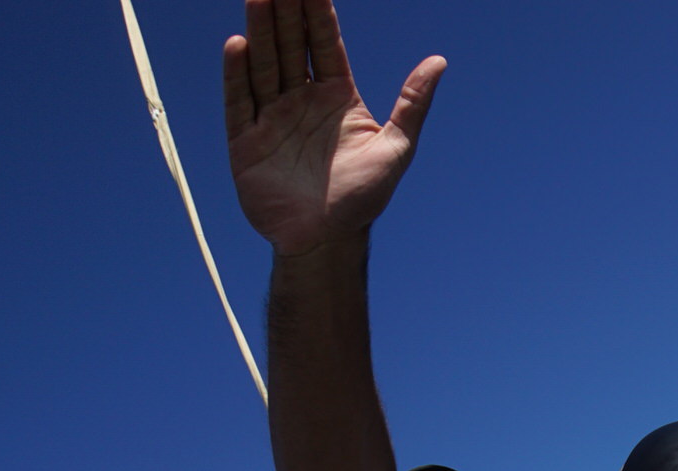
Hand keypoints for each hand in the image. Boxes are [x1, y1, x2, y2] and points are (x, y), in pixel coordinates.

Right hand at [223, 0, 443, 255]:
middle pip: (291, 45)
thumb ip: (412, 104)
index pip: (325, 45)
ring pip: (264, 65)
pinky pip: (240, 101)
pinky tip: (239, 45)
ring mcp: (272, 117)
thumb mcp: (396, 149)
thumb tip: (439, 61)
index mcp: (336, 97)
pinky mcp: (246, 140)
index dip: (318, 12)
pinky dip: (238, 74)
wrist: (325, 241)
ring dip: (261, 31)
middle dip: (285, 11)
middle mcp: (301, 100)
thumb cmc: (363, 198)